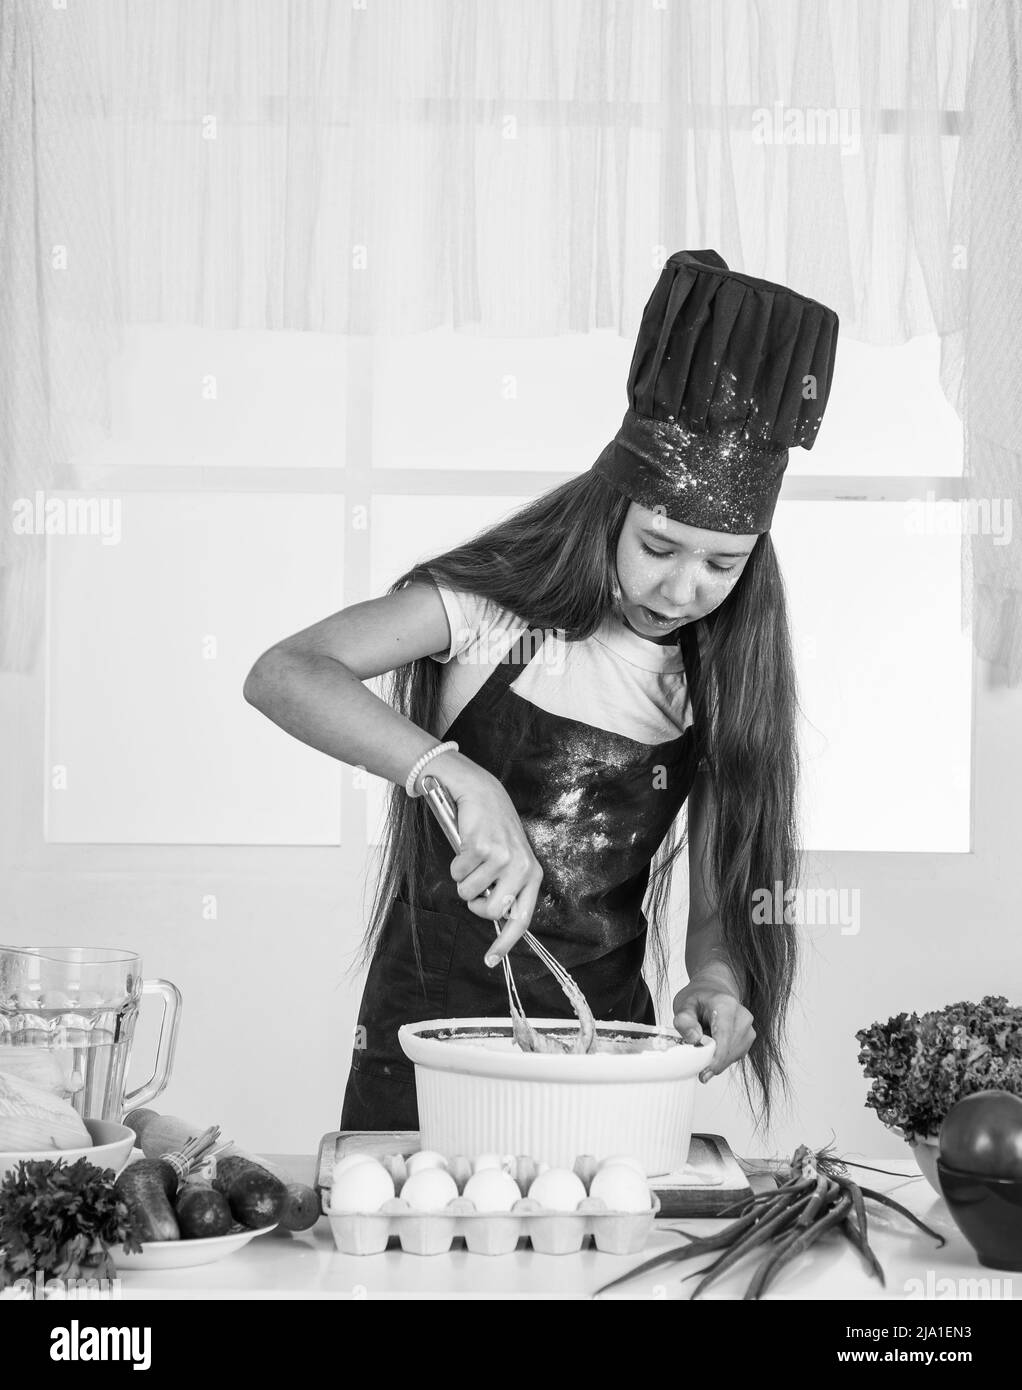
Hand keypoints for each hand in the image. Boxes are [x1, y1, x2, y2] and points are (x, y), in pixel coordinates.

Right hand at [437, 760, 543, 964]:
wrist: (483, 795)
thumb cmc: (494, 832)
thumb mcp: (510, 861)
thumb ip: (507, 889)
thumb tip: (496, 919)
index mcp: (532, 875)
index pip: (521, 919)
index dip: (506, 943)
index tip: (491, 960)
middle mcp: (522, 868)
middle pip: (490, 911)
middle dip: (474, 903)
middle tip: (474, 884)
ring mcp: (503, 857)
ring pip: (468, 892)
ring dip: (463, 878)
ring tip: (472, 858)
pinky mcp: (483, 847)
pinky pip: (458, 872)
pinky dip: (456, 863)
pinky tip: (466, 845)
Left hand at [672, 978, 755, 1082]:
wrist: (713, 990)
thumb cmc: (698, 998)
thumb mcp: (683, 1005)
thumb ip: (684, 1021)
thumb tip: (694, 1039)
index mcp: (726, 1005)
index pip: (724, 1037)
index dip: (715, 1059)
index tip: (703, 1073)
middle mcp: (743, 1016)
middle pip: (728, 1050)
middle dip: (711, 1060)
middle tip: (693, 1056)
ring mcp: (749, 1029)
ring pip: (732, 1056)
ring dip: (715, 1059)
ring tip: (703, 1041)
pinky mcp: (749, 1039)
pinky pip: (734, 1056)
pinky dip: (721, 1058)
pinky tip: (712, 1045)